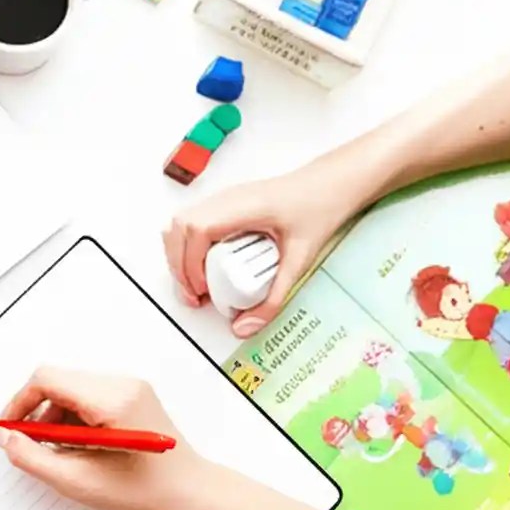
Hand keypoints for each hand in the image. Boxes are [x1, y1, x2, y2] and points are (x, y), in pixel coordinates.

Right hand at [0, 367, 213, 509]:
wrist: (194, 497)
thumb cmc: (148, 493)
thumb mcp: (79, 482)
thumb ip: (32, 457)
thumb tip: (2, 436)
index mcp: (113, 399)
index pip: (47, 379)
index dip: (19, 403)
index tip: (7, 428)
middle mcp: (123, 384)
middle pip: (58, 382)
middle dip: (37, 413)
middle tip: (32, 446)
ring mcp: (130, 388)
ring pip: (71, 389)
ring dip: (56, 418)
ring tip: (64, 454)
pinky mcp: (133, 396)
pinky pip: (88, 397)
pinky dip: (74, 419)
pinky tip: (81, 448)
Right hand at [163, 170, 355, 337]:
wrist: (331, 184)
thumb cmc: (319, 208)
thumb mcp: (300, 260)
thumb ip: (275, 297)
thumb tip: (247, 325)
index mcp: (244, 207)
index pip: (197, 229)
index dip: (190, 262)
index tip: (201, 289)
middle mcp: (226, 199)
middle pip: (180, 227)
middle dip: (179, 266)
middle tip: (193, 295)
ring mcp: (222, 199)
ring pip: (179, 224)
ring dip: (179, 255)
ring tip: (194, 284)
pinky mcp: (223, 204)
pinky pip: (191, 222)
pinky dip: (187, 247)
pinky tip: (202, 265)